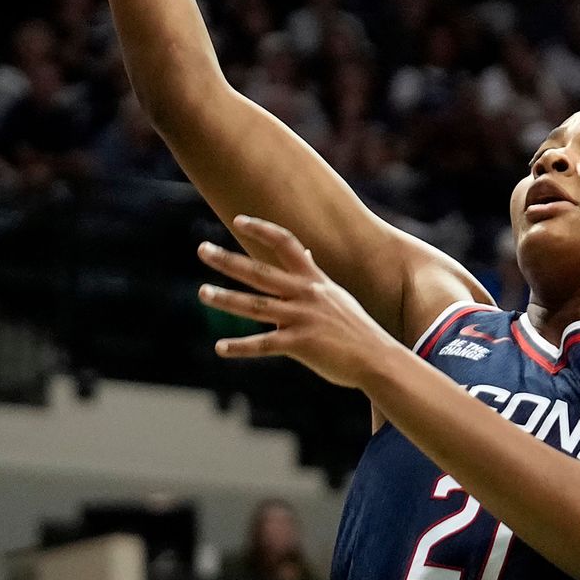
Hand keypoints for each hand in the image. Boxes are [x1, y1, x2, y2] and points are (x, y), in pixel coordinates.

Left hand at [198, 218, 393, 390]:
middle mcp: (305, 294)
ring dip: (225, 299)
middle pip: (259, 272)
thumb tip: (309, 254)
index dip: (262, 228)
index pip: (287, 243)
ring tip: (203, 293)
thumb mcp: (337, 296)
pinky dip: (240, 347)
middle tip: (202, 250)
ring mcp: (302, 318)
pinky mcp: (301, 344)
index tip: (238, 220)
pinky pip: (264, 344)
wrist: (377, 359)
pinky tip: (220, 349)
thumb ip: (316, 277)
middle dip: (228, 261)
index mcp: (314, 280)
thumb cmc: (356, 330)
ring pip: (255, 306)